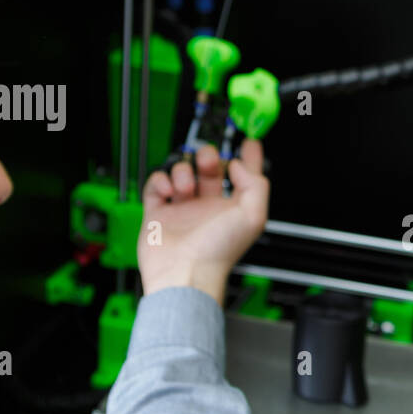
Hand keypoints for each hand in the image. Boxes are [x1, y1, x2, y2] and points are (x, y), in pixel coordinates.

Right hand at [138, 140, 268, 305]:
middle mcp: (208, 206)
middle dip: (208, 158)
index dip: (248, 157)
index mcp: (231, 207)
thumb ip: (255, 184)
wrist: (185, 272)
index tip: (250, 141)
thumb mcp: (254, 216)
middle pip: (208, 168)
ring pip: (182, 172)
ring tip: (186, 189)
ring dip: (184, 173)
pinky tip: (169, 192)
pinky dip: (161, 181)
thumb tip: (240, 165)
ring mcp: (182, 208)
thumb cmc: (219, 251)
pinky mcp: (157, 212)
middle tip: (208, 163)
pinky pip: (156, 184)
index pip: (243, 175)